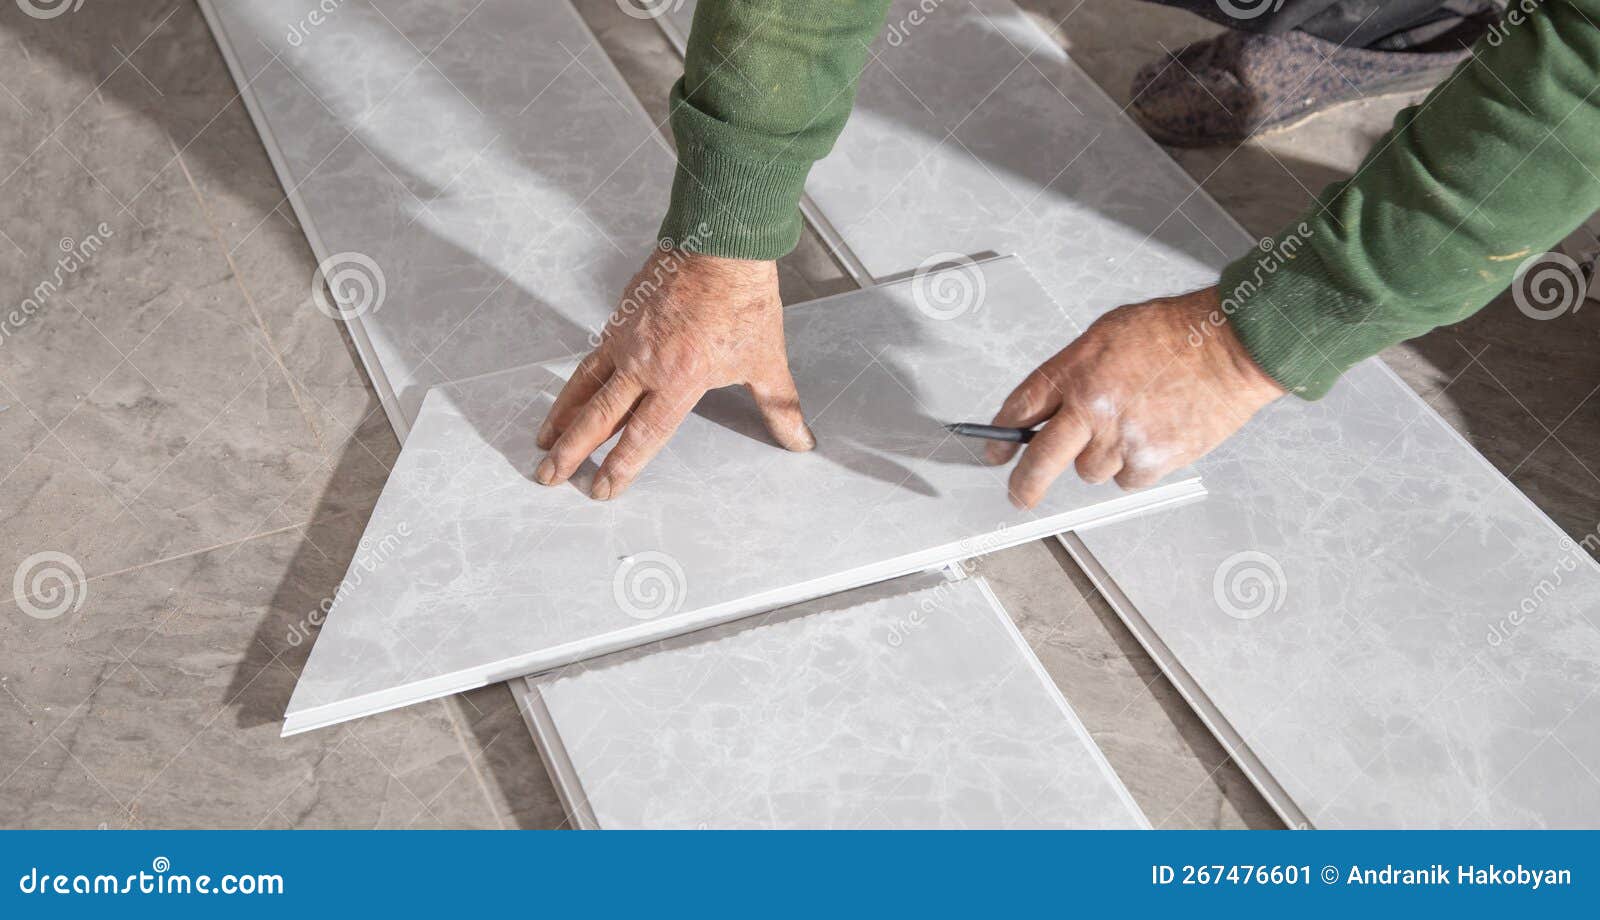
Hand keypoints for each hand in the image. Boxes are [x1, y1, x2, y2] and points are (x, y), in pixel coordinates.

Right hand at [534, 248, 814, 500]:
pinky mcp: (621, 317)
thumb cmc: (743, 298)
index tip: (601, 489)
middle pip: (598, 418)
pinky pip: (594, 356)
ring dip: (562, 417)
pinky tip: (571, 393)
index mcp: (679, 380)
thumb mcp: (766, 359)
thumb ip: (779, 405)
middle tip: (547, 476)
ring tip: (544, 441)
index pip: (642, 435)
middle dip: (572, 452)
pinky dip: (577, 380)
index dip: (620, 467)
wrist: (720, 242)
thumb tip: (801, 439)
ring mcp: (626, 339)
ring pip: (585, 387)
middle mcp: (644, 364)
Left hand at [988, 286, 1284, 507]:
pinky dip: (1135, 466)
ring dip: (1101, 458)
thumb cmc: (1174, 333)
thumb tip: (1046, 408)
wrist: (1229, 345)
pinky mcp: (1153, 460)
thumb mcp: (1106, 334)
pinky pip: (1126, 479)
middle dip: (1025, 484)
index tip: (995, 450)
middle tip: (1019, 495)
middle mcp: (1092, 408)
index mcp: (1075, 372)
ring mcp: (1122, 438)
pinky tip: (1153, 435)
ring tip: (1132, 424)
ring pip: (1090, 472)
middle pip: (1040, 462)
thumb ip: (1072, 372)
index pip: (1020, 410)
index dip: (1001, 435)